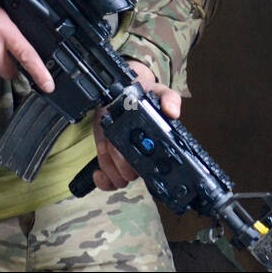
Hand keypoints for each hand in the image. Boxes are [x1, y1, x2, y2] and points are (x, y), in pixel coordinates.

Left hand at [91, 59, 181, 191]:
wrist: (122, 90)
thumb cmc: (143, 95)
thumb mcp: (158, 91)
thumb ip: (169, 98)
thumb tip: (172, 112)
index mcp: (157, 143)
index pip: (155, 165)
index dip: (142, 163)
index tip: (130, 152)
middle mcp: (144, 156)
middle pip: (133, 173)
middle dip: (120, 160)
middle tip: (113, 142)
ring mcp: (127, 160)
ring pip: (121, 179)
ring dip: (110, 167)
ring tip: (106, 147)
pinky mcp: (112, 161)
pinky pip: (110, 181)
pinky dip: (103, 181)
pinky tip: (98, 173)